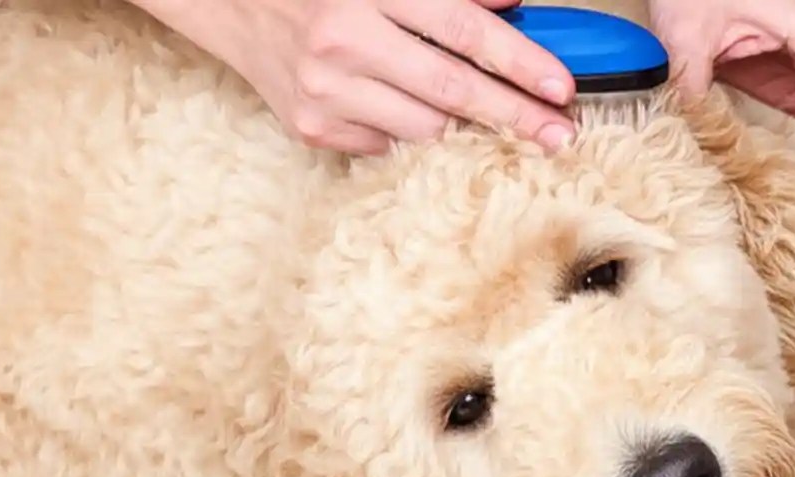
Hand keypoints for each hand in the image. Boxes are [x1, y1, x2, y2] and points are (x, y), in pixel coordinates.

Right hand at [137, 0, 577, 153]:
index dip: (519, 62)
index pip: (464, 31)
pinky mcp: (312, 127)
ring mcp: (325, 90)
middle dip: (515, 117)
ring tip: (496, 123)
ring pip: (426, 129)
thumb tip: (514, 6)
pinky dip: (412, 132)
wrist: (233, 3)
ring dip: (467, 129)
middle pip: (453, 91)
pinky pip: (389, 144)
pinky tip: (412, 113)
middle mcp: (345, 40)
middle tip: (559, 135)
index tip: (560, 87)